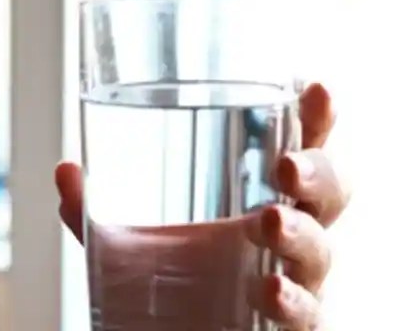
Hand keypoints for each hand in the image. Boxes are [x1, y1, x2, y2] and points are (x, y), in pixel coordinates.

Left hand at [55, 82, 349, 329]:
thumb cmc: (174, 277)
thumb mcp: (127, 237)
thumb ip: (96, 207)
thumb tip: (66, 171)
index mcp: (261, 192)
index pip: (300, 144)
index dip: (316, 117)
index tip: (314, 88)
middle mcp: (289, 229)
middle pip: (329, 191)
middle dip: (317, 171)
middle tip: (285, 166)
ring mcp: (296, 276)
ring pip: (320, 249)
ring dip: (300, 234)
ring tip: (270, 223)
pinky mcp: (293, 323)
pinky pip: (306, 313)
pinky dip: (291, 301)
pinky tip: (269, 288)